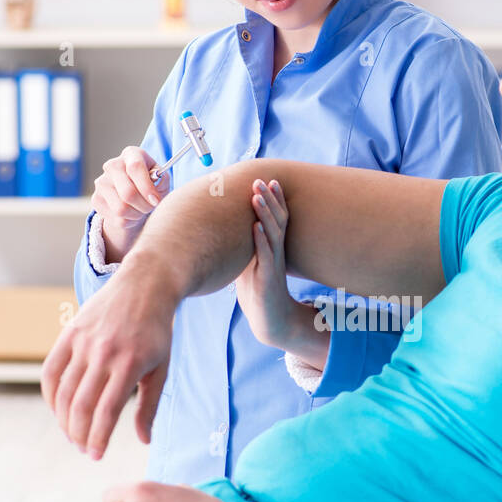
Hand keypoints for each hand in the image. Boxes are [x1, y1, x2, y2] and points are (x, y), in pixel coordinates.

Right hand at [41, 265, 175, 458]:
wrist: (145, 286)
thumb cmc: (156, 332)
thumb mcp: (161, 368)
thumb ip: (150, 406)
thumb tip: (144, 440)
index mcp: (130, 364)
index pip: (107, 411)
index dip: (98, 438)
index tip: (96, 456)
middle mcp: (104, 354)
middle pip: (80, 406)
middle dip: (79, 434)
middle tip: (83, 448)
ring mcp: (83, 342)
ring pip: (63, 392)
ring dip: (64, 420)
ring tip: (72, 434)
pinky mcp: (69, 334)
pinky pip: (50, 372)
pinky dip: (50, 396)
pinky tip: (58, 409)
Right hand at [91, 145, 170, 234]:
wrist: (133, 197)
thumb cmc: (150, 185)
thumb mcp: (161, 180)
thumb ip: (162, 182)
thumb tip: (153, 195)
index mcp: (131, 154)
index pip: (135, 168)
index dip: (147, 187)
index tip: (156, 200)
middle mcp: (112, 165)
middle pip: (128, 192)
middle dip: (144, 205)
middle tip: (151, 207)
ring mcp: (101, 182)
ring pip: (121, 209)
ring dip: (137, 215)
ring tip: (141, 210)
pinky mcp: (96, 199)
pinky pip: (116, 218)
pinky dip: (128, 221)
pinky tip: (131, 214)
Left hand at [235, 178, 302, 348]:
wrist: (270, 321)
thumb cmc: (257, 292)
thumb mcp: (249, 263)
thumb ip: (243, 246)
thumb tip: (225, 229)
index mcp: (273, 248)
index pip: (277, 218)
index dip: (275, 199)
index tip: (270, 180)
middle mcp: (276, 253)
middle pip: (277, 221)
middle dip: (270, 199)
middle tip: (261, 180)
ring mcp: (273, 265)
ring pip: (272, 235)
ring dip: (265, 214)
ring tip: (257, 196)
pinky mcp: (268, 279)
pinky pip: (266, 257)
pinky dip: (261, 241)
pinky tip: (256, 227)